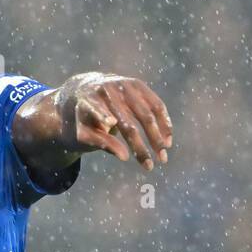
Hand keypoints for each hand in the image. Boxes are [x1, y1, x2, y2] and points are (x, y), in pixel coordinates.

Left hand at [57, 72, 172, 170]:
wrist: (86, 89)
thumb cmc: (85, 119)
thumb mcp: (84, 134)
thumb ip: (100, 143)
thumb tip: (125, 157)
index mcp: (89, 100)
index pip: (96, 109)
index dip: (103, 116)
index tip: (111, 124)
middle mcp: (108, 90)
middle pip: (129, 122)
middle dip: (141, 146)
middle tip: (149, 166)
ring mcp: (125, 85)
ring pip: (148, 114)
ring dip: (158, 137)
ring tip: (163, 157)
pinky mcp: (138, 85)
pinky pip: (157, 105)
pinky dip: (164, 123)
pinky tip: (168, 140)